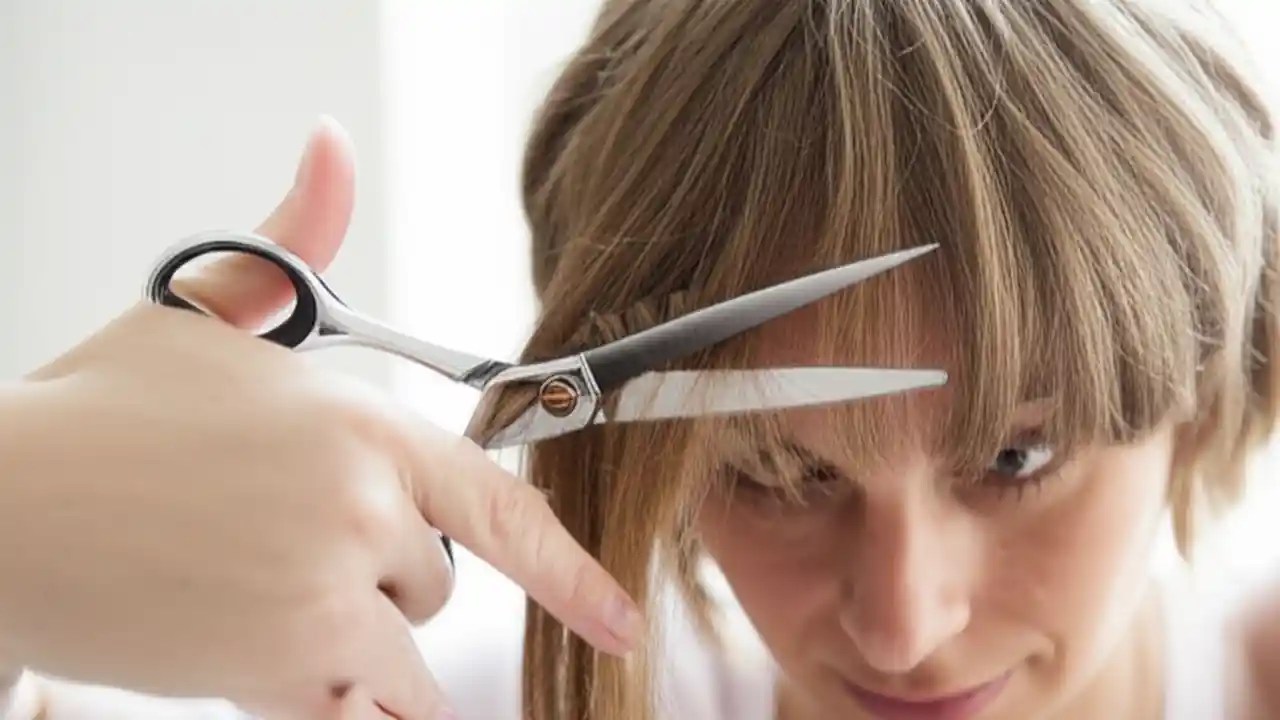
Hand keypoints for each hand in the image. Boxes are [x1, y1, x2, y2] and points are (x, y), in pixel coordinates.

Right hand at [0, 118, 640, 719]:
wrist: (3, 509)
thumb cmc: (104, 414)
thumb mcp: (211, 313)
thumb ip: (297, 241)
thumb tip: (330, 147)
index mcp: (363, 426)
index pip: (500, 507)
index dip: (574, 575)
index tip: (622, 622)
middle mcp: (361, 511)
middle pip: (436, 581)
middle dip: (379, 574)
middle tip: (277, 541)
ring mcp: (324, 597)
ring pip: (399, 655)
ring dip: (351, 642)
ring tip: (258, 595)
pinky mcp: (279, 670)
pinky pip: (356, 711)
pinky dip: (334, 698)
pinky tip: (271, 655)